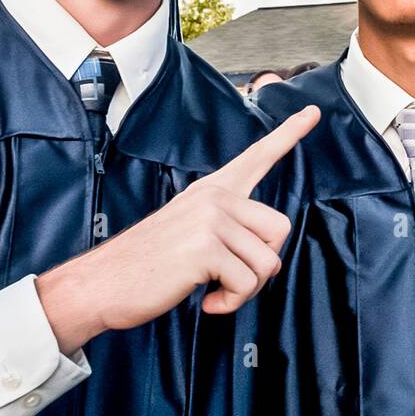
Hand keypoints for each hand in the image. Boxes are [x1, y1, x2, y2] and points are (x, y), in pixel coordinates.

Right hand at [37, 105, 319, 353]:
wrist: (101, 282)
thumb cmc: (146, 263)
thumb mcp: (188, 229)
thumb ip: (226, 226)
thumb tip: (264, 252)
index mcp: (212, 190)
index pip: (258, 156)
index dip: (290, 134)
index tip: (313, 113)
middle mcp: (214, 198)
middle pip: (280, 230)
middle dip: (264, 264)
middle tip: (233, 279)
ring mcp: (210, 220)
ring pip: (267, 263)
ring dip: (246, 290)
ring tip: (215, 290)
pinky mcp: (205, 249)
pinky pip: (247, 284)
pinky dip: (232, 303)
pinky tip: (207, 301)